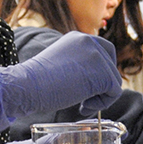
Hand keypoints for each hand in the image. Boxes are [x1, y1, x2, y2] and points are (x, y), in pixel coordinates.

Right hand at [0, 32, 121, 137]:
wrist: (28, 85)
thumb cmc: (37, 81)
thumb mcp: (59, 63)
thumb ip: (76, 63)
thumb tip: (92, 78)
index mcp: (78, 37)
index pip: (103, 51)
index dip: (100, 71)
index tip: (87, 86)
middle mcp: (90, 41)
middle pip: (111, 66)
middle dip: (102, 85)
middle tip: (85, 98)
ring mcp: (98, 56)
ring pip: (113, 82)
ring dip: (100, 97)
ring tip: (81, 104)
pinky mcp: (104, 74)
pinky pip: (114, 93)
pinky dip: (101, 104)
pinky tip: (82, 107)